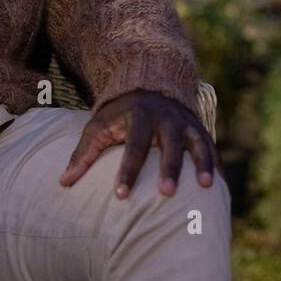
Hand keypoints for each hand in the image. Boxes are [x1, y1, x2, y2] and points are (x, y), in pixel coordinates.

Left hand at [58, 89, 216, 197]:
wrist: (149, 84)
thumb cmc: (119, 114)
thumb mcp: (99, 126)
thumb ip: (84, 153)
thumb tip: (63, 183)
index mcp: (140, 115)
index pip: (134, 146)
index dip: (127, 171)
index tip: (121, 196)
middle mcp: (167, 116)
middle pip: (170, 144)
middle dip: (170, 168)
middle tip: (166, 194)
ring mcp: (186, 121)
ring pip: (198, 143)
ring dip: (202, 164)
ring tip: (205, 187)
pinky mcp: (199, 128)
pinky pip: (210, 146)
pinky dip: (214, 164)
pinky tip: (217, 185)